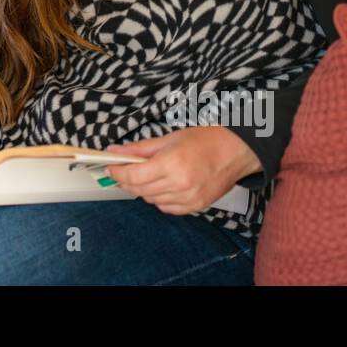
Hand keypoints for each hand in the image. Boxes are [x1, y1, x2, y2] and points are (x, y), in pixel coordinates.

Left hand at [103, 127, 260, 215]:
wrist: (236, 151)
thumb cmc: (206, 140)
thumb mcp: (169, 138)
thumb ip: (140, 149)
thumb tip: (116, 151)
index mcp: (172, 163)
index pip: (133, 176)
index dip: (117, 173)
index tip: (110, 167)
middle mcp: (180, 184)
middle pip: (140, 190)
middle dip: (126, 181)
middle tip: (122, 170)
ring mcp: (189, 198)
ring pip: (151, 200)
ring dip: (143, 190)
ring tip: (146, 175)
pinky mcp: (196, 207)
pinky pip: (167, 208)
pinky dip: (159, 199)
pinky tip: (163, 186)